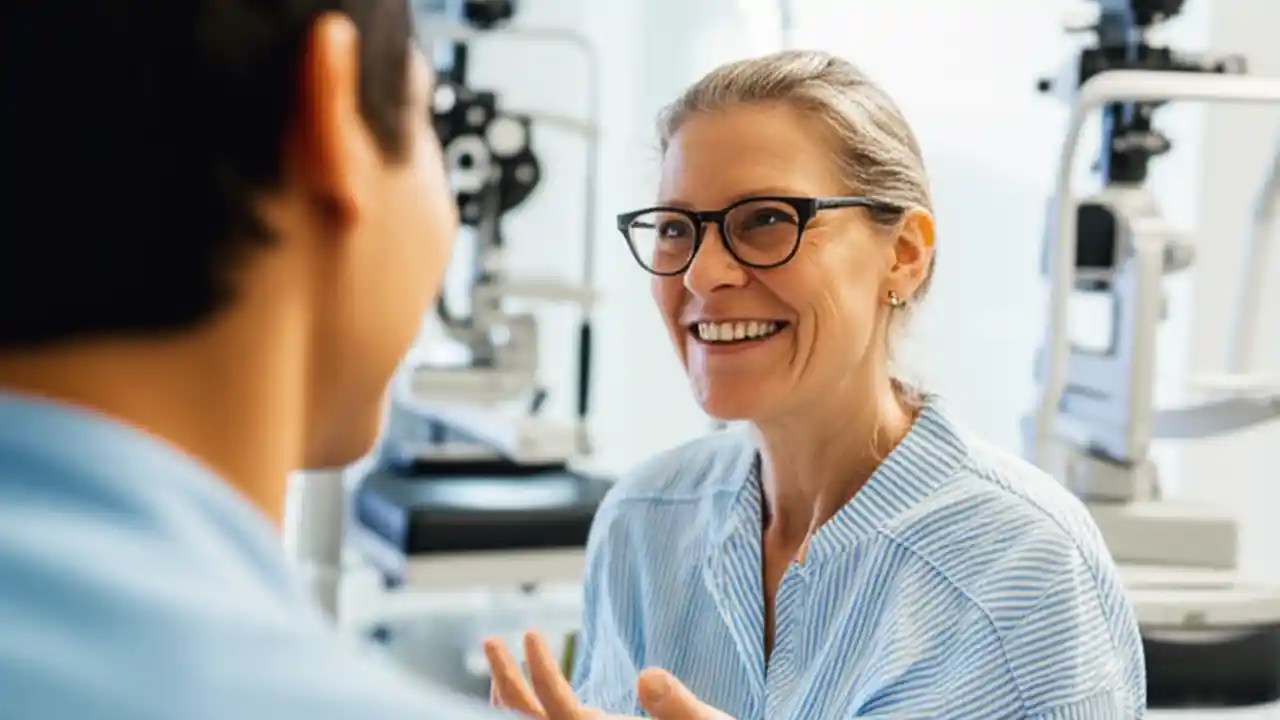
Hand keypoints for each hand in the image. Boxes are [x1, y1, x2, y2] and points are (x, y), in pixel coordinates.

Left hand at [484, 631, 733, 719]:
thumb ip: (678, 706)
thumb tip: (647, 676)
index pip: (558, 710)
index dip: (539, 673)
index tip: (530, 633)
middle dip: (507, 680)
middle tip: (490, 640)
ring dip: (508, 692)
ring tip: (495, 653)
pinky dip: (524, 707)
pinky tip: (516, 688)